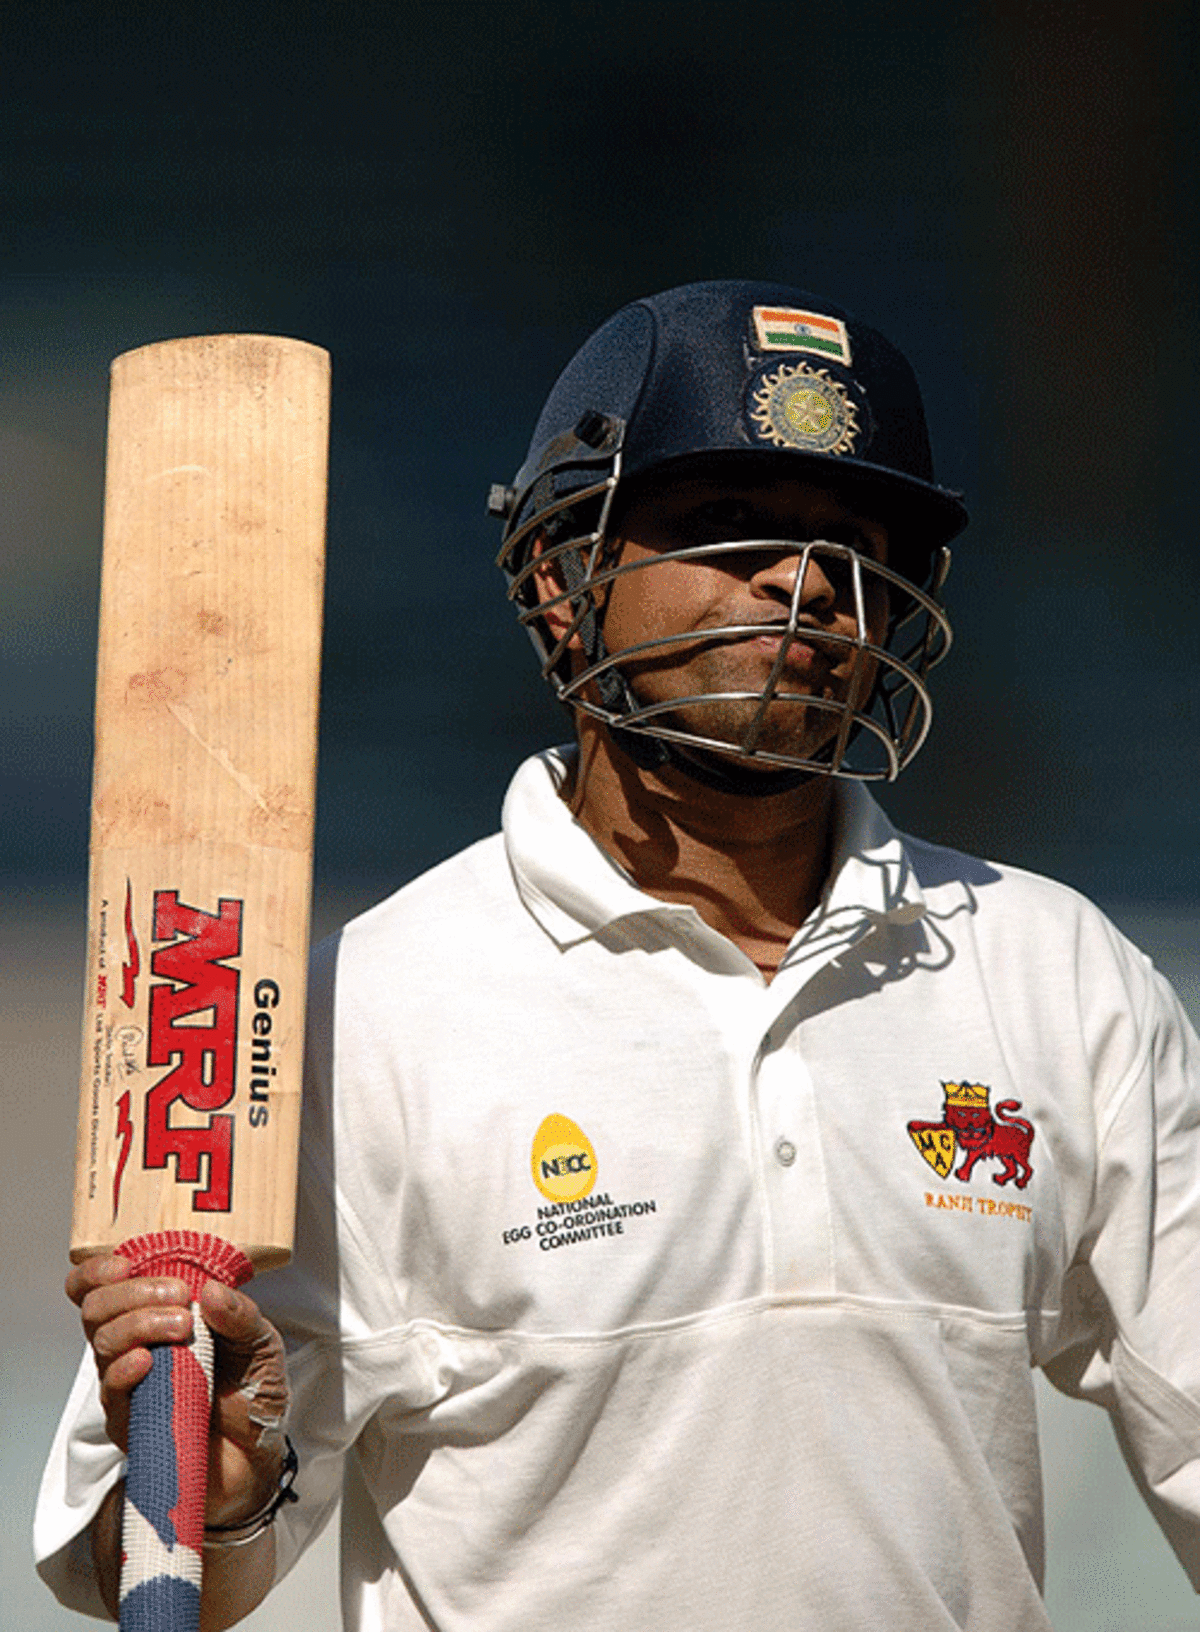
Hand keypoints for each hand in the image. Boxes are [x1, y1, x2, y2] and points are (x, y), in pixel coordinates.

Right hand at [67, 1255, 288, 1524]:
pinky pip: (112, 1393)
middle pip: (97, 1308)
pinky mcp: (130, 1422)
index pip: (104, 1286)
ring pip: (103, 1343)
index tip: (125, 1263)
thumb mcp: (261, 1342)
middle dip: (132, 1293)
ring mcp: (130, 1384)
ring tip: (181, 1328)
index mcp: (158, 1315)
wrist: (256, 1454)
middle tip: (177, 1296)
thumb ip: (240, 1315)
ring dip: (138, 1324)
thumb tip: (209, 1291)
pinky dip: (126, 1370)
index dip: (100, 1270)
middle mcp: (135, 1345)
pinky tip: (148, 1362)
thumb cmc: (251, 1392)